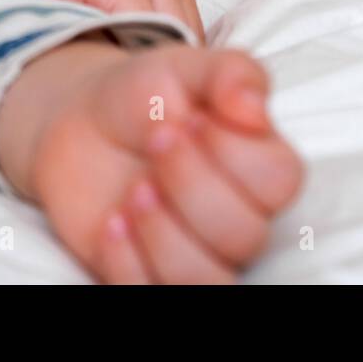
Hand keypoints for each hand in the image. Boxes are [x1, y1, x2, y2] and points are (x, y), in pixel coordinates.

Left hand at [11, 40, 304, 282]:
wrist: (83, 123)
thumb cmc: (146, 96)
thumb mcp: (183, 66)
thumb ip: (230, 72)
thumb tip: (255, 107)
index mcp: (260, 163)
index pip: (280, 180)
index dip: (232, 152)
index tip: (188, 119)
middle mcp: (239, 216)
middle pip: (245, 235)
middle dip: (190, 185)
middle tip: (156, 142)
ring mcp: (198, 252)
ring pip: (206, 279)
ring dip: (163, 233)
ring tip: (134, 191)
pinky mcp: (152, 276)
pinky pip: (152, 295)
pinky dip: (127, 261)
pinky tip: (112, 222)